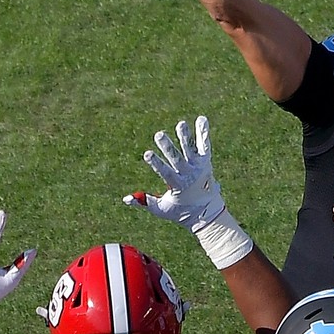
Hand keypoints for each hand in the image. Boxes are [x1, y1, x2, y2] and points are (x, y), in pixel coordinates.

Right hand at [129, 115, 226, 232]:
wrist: (208, 214)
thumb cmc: (181, 212)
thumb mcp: (162, 209)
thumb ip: (145, 202)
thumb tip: (126, 198)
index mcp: (177, 185)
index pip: (165, 172)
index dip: (156, 163)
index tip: (147, 153)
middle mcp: (188, 174)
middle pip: (176, 158)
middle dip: (167, 147)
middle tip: (159, 134)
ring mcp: (198, 167)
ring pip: (190, 150)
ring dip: (184, 137)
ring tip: (180, 124)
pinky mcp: (206, 162)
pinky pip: (204, 145)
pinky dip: (202, 133)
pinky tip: (201, 118)